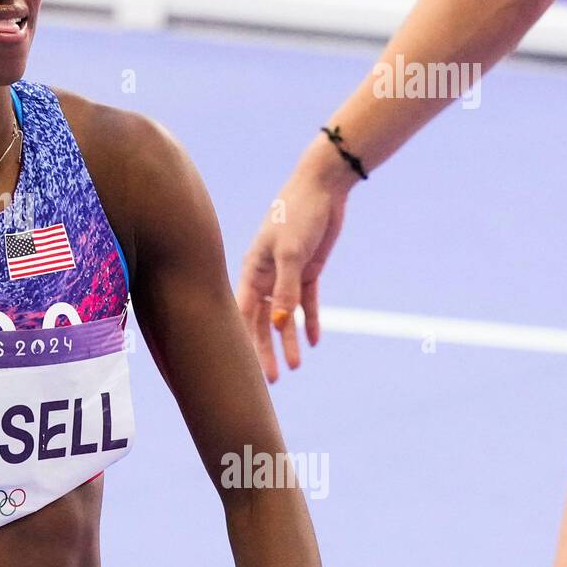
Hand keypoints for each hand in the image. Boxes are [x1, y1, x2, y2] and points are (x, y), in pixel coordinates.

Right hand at [236, 172, 347, 382]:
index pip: (243, 312)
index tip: (244, 367)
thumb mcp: (290, 253)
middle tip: (271, 380)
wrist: (324, 187)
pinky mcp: (308, 270)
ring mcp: (287, 273)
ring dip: (288, 340)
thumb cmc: (298, 213)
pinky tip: (312, 341)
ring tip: (295, 367)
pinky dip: (309, 321)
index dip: (243, 340)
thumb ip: (285, 289)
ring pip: (285, 315)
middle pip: (262, 320)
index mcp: (252, 269)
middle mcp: (265, 275)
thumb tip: (278, 324)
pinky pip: (307, 302)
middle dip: (265, 349)